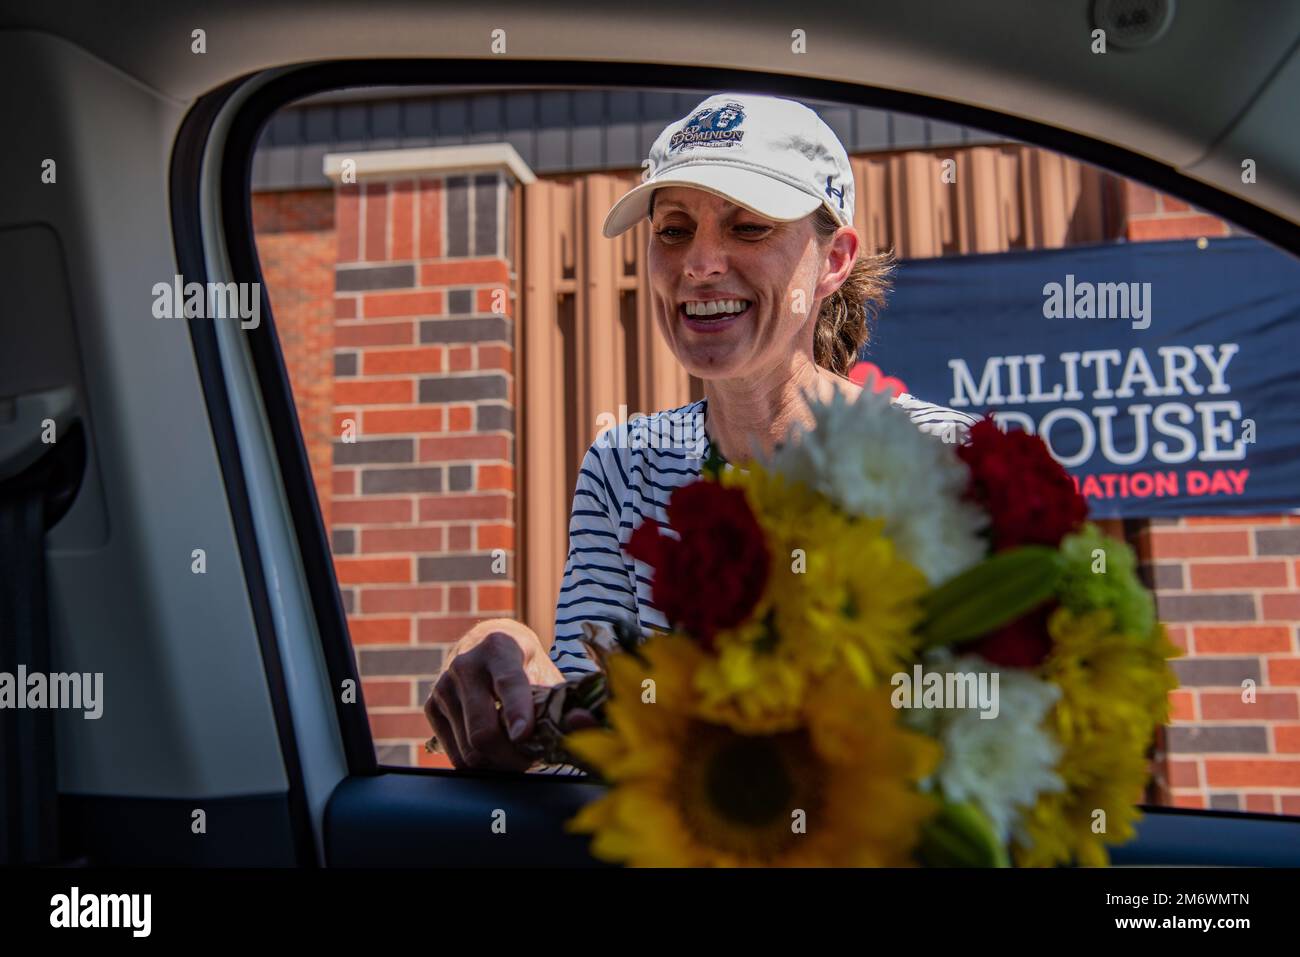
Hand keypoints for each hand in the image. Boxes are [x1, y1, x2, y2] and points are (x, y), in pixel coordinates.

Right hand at [424, 619, 564, 770]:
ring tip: (516, 757)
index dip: (517, 712)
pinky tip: (495, 754)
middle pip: (483, 731)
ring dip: (497, 765)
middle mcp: (465, 664)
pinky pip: (455, 754)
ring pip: (468, 750)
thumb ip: (565, 700)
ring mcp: (444, 686)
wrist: (486, 645)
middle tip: (532, 761)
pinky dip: (479, 763)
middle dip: (511, 757)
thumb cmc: (525, 665)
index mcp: (500, 648)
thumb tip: (583, 724)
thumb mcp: (546, 672)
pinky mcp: (432, 706)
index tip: (525, 736)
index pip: (508, 683)